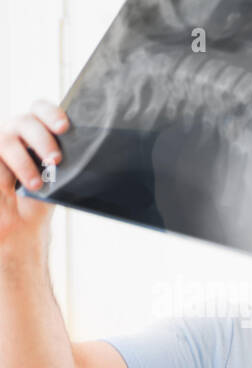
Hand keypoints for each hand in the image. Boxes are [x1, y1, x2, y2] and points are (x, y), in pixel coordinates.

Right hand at [0, 100, 66, 244]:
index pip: (41, 109)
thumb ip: (71, 161)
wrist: (24, 222)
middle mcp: (16, 132)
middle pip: (24, 121)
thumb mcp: (62, 177)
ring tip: (37, 183)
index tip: (64, 127)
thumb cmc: (45, 196)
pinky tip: (13, 186)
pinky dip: (6, 173)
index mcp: (37, 129)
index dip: (51, 113)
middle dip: (42, 140)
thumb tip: (93, 158)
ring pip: (5, 139)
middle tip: (56, 160)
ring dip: (23, 162)